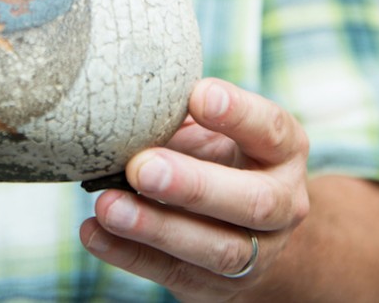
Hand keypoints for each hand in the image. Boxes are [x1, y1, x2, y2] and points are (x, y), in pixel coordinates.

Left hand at [80, 78, 309, 298]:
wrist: (255, 232)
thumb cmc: (222, 157)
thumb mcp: (218, 129)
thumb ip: (185, 114)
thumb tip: (127, 97)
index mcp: (283, 151)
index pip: (271, 129)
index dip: (238, 113)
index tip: (197, 95)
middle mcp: (283, 204)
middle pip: (252, 202)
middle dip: (193, 185)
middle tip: (141, 167)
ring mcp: (258, 254)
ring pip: (216, 249)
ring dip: (156, 228)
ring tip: (108, 206)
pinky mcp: (220, 288)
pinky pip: (176, 275)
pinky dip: (130, 254)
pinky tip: (95, 233)